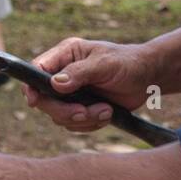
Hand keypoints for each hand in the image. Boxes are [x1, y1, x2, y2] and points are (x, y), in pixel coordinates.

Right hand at [22, 37, 157, 132]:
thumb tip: (55, 83)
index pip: (37, 69)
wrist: (148, 79)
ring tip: (107, 110)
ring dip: (83, 119)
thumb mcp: (105, 64)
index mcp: (65, 54)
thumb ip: (80, 72)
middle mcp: (63, 73)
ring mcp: (71, 93)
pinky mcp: (81, 108)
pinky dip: (91, 124)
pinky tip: (108, 113)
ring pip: (60, 116)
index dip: (32, 87)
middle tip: (85, 113)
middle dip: (64, 110)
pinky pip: (74, 124)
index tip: (35, 102)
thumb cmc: (128, 63)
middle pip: (45, 99)